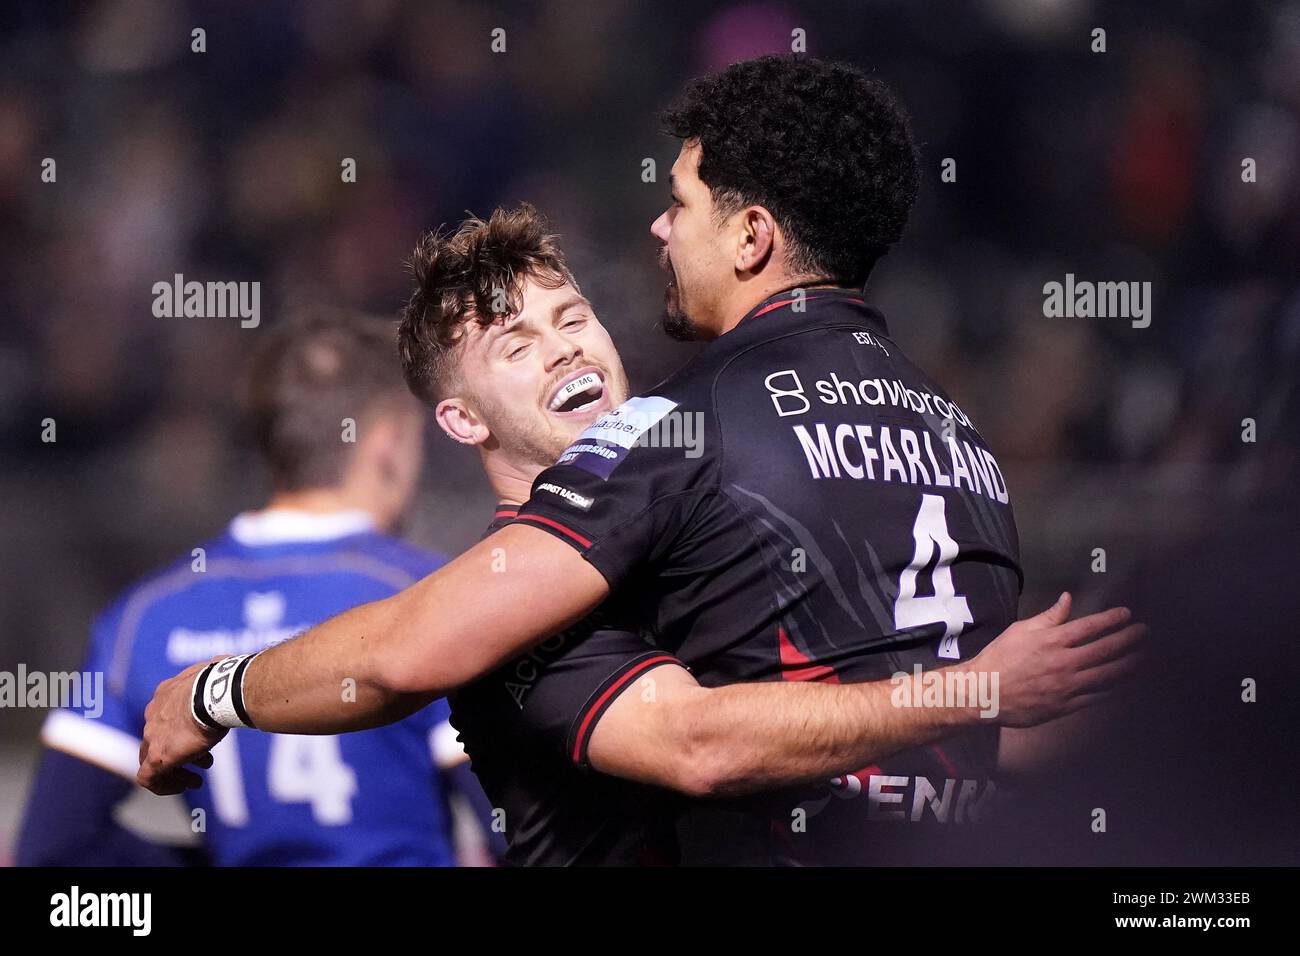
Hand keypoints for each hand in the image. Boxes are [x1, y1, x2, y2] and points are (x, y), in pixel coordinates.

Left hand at [137, 659, 227, 794]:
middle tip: (202, 762)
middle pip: (158, 738)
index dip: (184, 731)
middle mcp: (155, 712)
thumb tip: (238, 672)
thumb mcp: (221, 676)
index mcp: (168, 693)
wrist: (216, 693)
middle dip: (179, 752)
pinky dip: (164, 785)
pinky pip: (149, 778)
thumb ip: (220, 680)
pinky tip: (185, 786)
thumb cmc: (225, 683)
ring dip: (175, 771)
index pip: (167, 716)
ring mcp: (153, 734)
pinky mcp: (157, 755)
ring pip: (151, 759)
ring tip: (196, 780)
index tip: (204, 740)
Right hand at [969, 593, 1144, 727]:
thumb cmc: (999, 658)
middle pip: (1105, 650)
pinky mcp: (1065, 706)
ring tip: (1144, 658)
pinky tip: (1124, 685)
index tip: (1127, 614)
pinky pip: (1096, 697)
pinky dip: (1113, 690)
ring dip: (1129, 665)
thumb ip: (1048, 616)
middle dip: (1129, 639)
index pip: (1090, 627)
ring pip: (1107, 675)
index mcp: (1052, 641)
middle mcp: (1064, 663)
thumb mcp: (1021, 630)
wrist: (984, 692)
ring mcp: (1067, 686)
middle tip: (1144, 633)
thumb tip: (1067, 599)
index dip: (1112, 619)